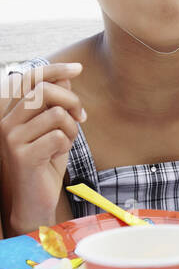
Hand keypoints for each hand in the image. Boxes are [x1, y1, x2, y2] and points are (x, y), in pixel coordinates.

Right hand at [0, 62, 85, 232]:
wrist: (35, 201)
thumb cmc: (45, 163)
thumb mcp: (52, 129)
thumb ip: (56, 104)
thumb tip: (66, 75)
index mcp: (9, 112)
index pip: (29, 78)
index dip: (54, 69)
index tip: (79, 68)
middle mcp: (4, 121)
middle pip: (43, 91)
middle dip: (71, 100)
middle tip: (81, 117)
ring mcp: (10, 138)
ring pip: (55, 114)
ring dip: (71, 128)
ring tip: (66, 142)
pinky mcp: (22, 155)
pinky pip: (58, 137)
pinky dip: (67, 145)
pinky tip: (58, 156)